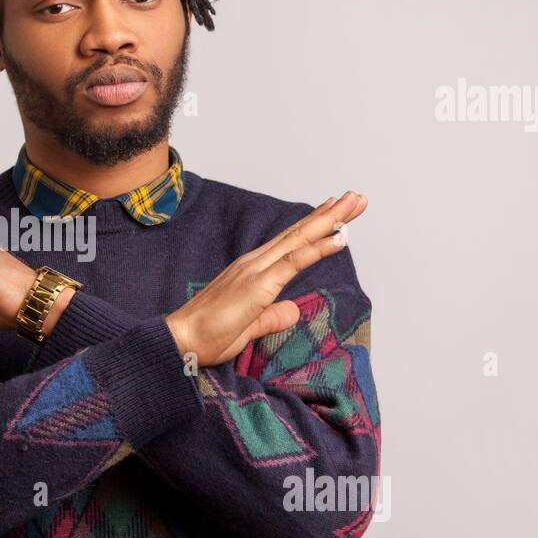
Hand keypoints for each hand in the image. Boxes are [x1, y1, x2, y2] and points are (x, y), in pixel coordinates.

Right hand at [166, 191, 367, 366]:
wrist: (181, 340)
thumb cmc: (208, 335)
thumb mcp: (250, 326)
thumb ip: (272, 316)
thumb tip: (292, 310)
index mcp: (252, 271)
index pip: (290, 243)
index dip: (314, 226)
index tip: (335, 211)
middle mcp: (255, 264)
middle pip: (299, 233)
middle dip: (329, 214)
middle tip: (355, 197)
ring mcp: (256, 271)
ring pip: (300, 239)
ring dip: (330, 220)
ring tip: (353, 202)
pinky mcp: (258, 286)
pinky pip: (295, 262)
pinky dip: (319, 248)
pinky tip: (340, 237)